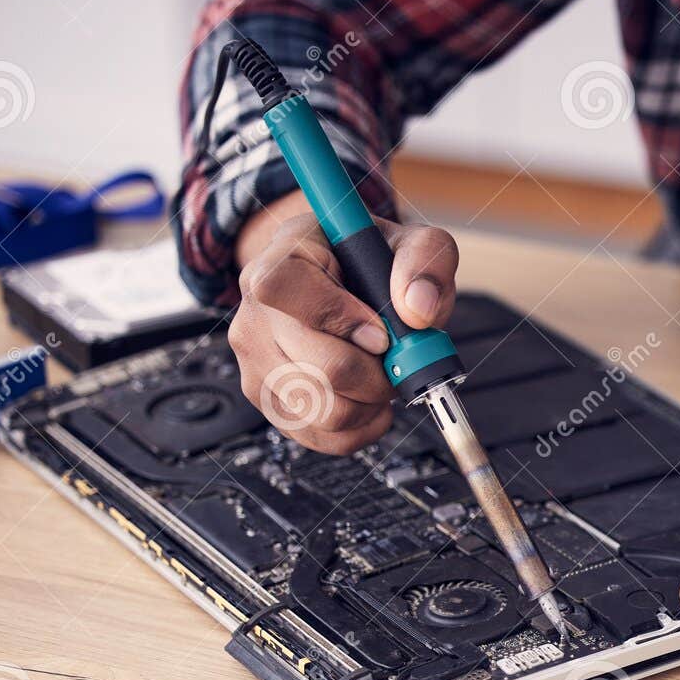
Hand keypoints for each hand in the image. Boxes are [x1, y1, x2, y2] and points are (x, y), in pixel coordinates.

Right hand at [229, 199, 458, 453]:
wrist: (343, 281)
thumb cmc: (372, 263)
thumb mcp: (411, 243)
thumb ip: (424, 262)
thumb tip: (419, 311)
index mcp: (281, 259)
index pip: (282, 287)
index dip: (340, 317)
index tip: (381, 332)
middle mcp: (256, 313)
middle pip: (319, 367)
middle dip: (377, 375)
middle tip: (396, 361)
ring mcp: (256, 362)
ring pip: (323, 411)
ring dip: (371, 405)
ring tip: (383, 378)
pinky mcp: (268, 402)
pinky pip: (320, 436)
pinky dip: (360, 429)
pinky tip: (371, 402)